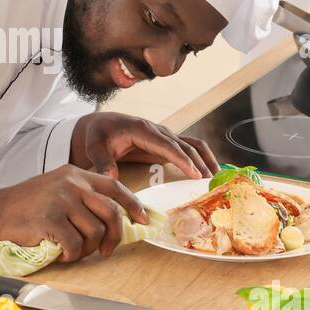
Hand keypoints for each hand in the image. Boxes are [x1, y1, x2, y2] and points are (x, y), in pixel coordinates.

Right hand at [0, 167, 147, 261]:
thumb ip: (82, 196)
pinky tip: (59, 253)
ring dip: (87, 249)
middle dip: (114, 237)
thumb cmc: (26, 205)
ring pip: (95, 232)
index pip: (115, 187)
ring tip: (71, 249)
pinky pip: (76, 246)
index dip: (133, 205)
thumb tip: (114, 217)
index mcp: (76, 174)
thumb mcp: (57, 188)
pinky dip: (71, 256)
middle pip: (112, 213)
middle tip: (105, 250)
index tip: (142, 220)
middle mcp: (72, 184)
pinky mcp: (51, 220)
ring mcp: (62, 200)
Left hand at [71, 112, 217, 179]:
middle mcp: (158, 130)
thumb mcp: (94, 147)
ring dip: (206, 159)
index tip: (195, 174)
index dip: (182, 159)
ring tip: (216, 178)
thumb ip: (102, 162)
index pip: (167, 145)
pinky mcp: (166, 142)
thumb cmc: (97, 135)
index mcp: (142, 130)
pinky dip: (203, 156)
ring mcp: (164, 136)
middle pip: (185, 145)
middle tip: (210, 184)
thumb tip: (111, 178)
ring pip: (192, 144)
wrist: (99, 126)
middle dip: (200, 163)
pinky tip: (210, 170)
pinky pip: (189, 146)